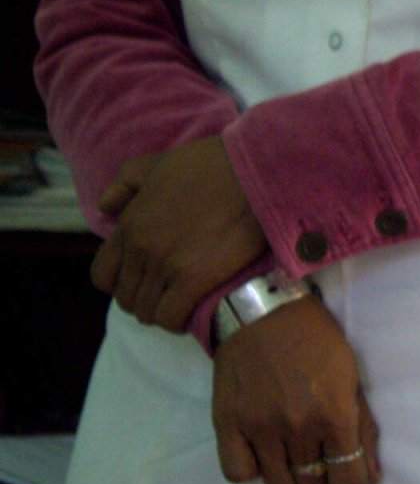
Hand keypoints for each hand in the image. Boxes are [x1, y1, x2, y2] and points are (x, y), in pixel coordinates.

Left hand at [92, 136, 267, 331]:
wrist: (253, 174)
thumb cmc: (211, 165)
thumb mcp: (156, 163)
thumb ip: (124, 184)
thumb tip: (107, 208)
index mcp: (129, 225)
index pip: (103, 274)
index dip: (120, 284)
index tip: (143, 281)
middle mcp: (141, 250)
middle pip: (126, 298)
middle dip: (144, 300)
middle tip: (168, 295)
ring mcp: (166, 266)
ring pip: (147, 311)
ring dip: (162, 313)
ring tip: (182, 305)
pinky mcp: (195, 279)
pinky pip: (171, 316)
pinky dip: (178, 321)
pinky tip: (192, 314)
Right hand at [212, 297, 380, 483]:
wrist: (264, 313)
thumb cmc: (317, 342)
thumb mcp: (352, 379)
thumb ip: (363, 429)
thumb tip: (369, 476)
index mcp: (335, 415)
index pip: (348, 483)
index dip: (350, 483)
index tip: (345, 470)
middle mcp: (298, 427)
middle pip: (312, 482)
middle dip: (319, 471)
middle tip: (315, 447)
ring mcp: (260, 427)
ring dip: (288, 473)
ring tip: (288, 448)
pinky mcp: (227, 424)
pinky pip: (237, 473)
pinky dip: (250, 468)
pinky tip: (259, 450)